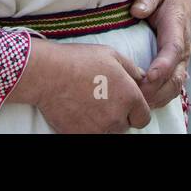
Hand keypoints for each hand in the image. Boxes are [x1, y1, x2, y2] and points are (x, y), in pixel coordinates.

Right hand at [10, 38, 151, 133]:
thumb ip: (132, 69)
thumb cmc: (78, 60)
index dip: (135, 110)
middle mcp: (117, 117)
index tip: (124, 103)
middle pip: (125, 125)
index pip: (143, 117)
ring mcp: (99, 129)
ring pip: (108, 131)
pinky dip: (86, 126)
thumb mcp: (110, 54)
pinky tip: (77, 109)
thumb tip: (141, 79)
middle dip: (117, 115)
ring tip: (88, 102)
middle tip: (101, 98)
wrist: (46, 73)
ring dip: (103, 121)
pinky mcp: (81, 135)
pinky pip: (90, 134)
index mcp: (129, 97)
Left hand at [130, 0, 190, 107]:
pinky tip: (144, 102)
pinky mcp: (176, 66)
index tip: (149, 77)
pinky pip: (172, 87)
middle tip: (136, 99)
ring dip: (158, 97)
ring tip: (138, 104)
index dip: (162, 66)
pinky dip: (160, 97)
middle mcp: (182, 48)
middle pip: (175, 76)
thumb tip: (137, 11)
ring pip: (175, 86)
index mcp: (176, 29)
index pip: (172, 51)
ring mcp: (181, 60)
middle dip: (157, 90)